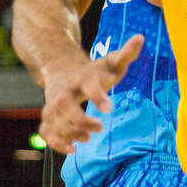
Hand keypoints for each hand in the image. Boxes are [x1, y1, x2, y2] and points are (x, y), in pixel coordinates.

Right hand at [38, 36, 143, 153]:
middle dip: (80, 120)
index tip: (109, 109)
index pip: (88, 84)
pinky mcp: (48, 116)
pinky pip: (45, 131)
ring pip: (52, 120)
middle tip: (99, 127)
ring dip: (68, 133)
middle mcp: (63, 90)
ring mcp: (52, 104)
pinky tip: (73, 149)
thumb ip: (127, 53)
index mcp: (82, 76)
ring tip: (87, 139)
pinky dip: (56, 142)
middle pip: (64, 105)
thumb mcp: (110, 61)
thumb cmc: (93, 71)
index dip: (97, 96)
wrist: (62, 70)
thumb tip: (141, 37)